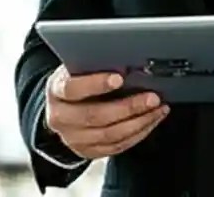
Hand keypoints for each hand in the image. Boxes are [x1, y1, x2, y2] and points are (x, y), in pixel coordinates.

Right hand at [44, 65, 169, 159]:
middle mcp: (61, 118)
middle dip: (128, 107)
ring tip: (158, 108)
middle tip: (152, 97)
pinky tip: (151, 120)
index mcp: (56, 91)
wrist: (63, 108)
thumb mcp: (77, 68)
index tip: (119, 78)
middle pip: (95, 116)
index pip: (72, 89)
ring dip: (140, 121)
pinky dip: (139, 133)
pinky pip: (117, 146)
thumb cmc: (76, 81)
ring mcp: (73, 139)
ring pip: (110, 135)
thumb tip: (126, 61)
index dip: (96, 84)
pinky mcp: (88, 152)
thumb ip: (93, 65)